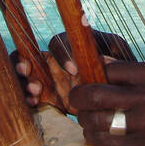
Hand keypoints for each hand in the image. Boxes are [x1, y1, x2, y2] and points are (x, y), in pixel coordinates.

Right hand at [11, 30, 131, 108]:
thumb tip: (102, 56)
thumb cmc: (120, 75)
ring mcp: (49, 79)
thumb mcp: (121, 62)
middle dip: (27, 62)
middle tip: (32, 78)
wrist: (117, 103)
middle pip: (33, 54)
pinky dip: (27, 97)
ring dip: (24, 80)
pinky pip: (29, 94)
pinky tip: (33, 103)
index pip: (60, 42)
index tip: (73, 70)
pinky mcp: (47, 96)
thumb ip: (113, 57)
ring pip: (26, 73)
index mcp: (73, 48)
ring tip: (34, 93)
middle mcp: (57, 60)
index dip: (62, 53)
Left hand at [69, 61, 144, 145]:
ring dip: (84, 120)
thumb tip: (100, 61)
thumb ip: (137, 74)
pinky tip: (97, 135)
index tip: (84, 79)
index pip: (110, 68)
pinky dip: (93, 137)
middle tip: (75, 99)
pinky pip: (104, 140)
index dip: (91, 74)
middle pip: (96, 92)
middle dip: (78, 96)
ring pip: (96, 118)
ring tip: (87, 119)